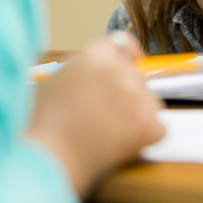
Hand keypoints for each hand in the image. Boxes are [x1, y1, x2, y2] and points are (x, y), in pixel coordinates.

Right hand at [26, 32, 164, 197]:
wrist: (48, 159)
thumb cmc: (43, 123)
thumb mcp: (55, 78)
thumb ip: (81, 66)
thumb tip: (98, 67)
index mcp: (95, 54)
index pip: (122, 43)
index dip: (125, 54)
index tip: (131, 60)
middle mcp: (120, 70)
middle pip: (135, 73)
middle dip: (125, 88)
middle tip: (105, 109)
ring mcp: (137, 97)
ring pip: (150, 98)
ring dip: (138, 110)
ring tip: (111, 128)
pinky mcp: (149, 125)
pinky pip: (159, 126)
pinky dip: (146, 134)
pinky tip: (122, 142)